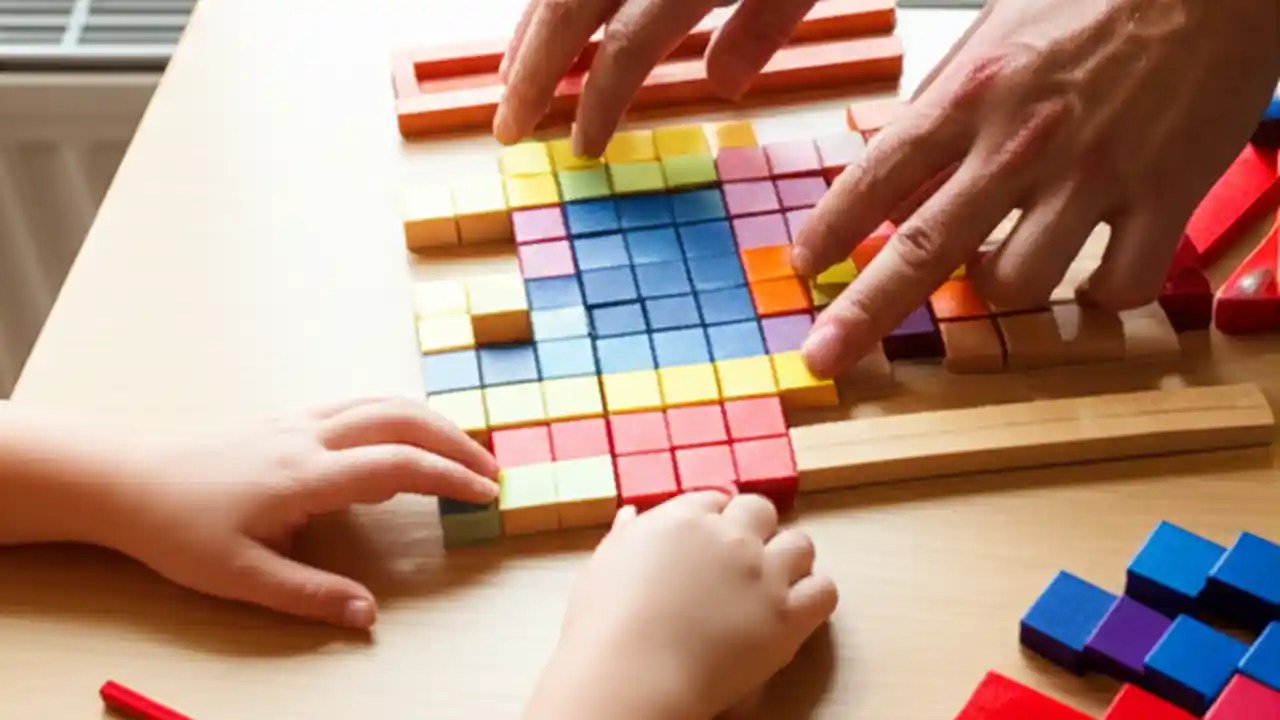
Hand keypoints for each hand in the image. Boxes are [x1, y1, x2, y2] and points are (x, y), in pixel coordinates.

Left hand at [97, 398, 498, 629]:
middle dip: (457, 441)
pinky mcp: (291, 420)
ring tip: (465, 452)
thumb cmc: (176, 527)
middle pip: (404, 419)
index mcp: (306, 475)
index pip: (398, 465)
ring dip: (434, 422)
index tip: (487, 495)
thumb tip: (367, 614)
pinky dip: (402, 416)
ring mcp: (302, 421)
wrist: (125, 477)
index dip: (449, 476)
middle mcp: (312, 437)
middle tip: (492, 471)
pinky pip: (362, 405)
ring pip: (384, 404)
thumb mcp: (237, 576)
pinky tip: (409, 440)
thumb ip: (307, 596)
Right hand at [494, 0, 817, 155]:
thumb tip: (722, 84)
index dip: (599, 102)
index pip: (625, 46)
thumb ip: (767, 22)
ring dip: (529, 24)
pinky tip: (545, 13)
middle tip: (508, 126)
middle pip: (567, 7)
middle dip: (531, 70)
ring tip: (511, 74)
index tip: (586, 145)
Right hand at [524, 492, 837, 719]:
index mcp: (682, 518)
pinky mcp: (786, 615)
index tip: (713, 538)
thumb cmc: (606, 625)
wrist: (632, 674)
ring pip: (800, 544)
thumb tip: (633, 515)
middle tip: (746, 558)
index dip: (716, 518)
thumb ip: (626, 535)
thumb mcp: (605, 564)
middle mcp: (728, 536)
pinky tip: (798, 609)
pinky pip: (824, 591)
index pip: (714, 498)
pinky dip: (816, 596)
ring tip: (776, 582)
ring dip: (790, 559)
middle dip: (756, 529)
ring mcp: (761, 573)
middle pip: (760, 510)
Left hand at [793, 0, 1279, 376]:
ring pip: (1019, 281)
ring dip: (999, 292)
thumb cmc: (1094, 3)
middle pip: (924, 245)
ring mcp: (1093, 171)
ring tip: (1002, 266)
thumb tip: (893, 181)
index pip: (878, 173)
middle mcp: (1021, 140)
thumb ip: (942, 108)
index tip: (800, 269)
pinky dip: (1099, 297)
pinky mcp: (1165, 192)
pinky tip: (1093, 277)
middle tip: (823, 357)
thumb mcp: (995, 36)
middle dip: (863, 312)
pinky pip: (1119, 283)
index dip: (831, 228)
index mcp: (973, 94)